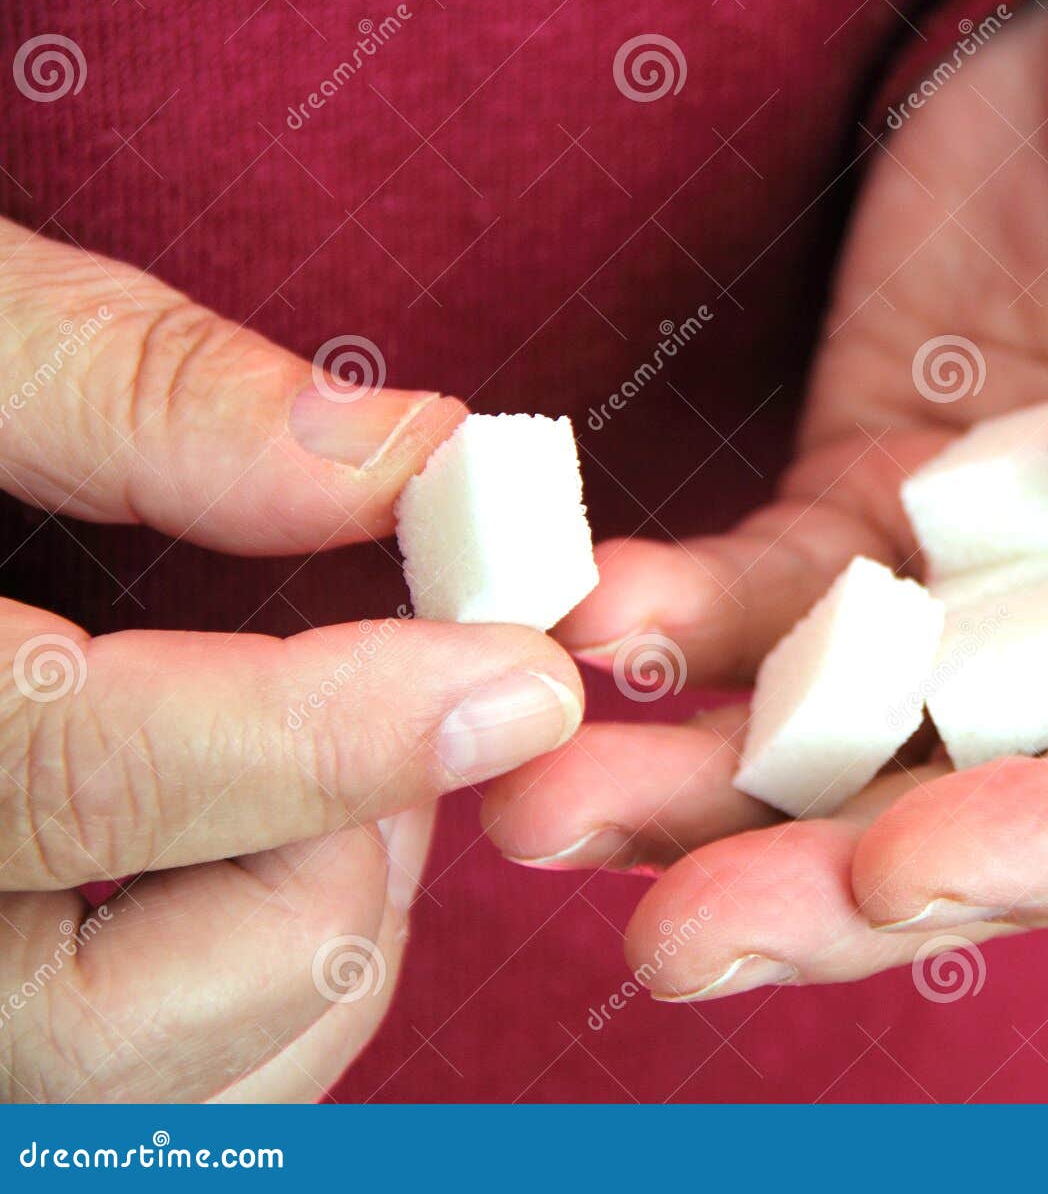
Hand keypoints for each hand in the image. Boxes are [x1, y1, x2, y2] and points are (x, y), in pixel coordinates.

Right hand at [0, 219, 582, 1098]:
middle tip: (431, 712)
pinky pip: (133, 1102)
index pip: (87, 780)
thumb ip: (131, 389)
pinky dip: (258, 1006)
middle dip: (334, 870)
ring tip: (354, 775)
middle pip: (112, 1021)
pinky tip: (278, 856)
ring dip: (316, 947)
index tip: (518, 680)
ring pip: (138, 1097)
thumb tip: (394, 458)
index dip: (333, 738)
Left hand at [482, 0, 1047, 998]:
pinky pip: (778, 587)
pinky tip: (585, 620)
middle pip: (1017, 790)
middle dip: (846, 877)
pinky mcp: (887, 489)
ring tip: (554, 818)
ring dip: (717, 787)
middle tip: (682, 932)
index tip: (906, 862)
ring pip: (869, 721)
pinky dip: (679, 622)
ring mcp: (1009, 556)